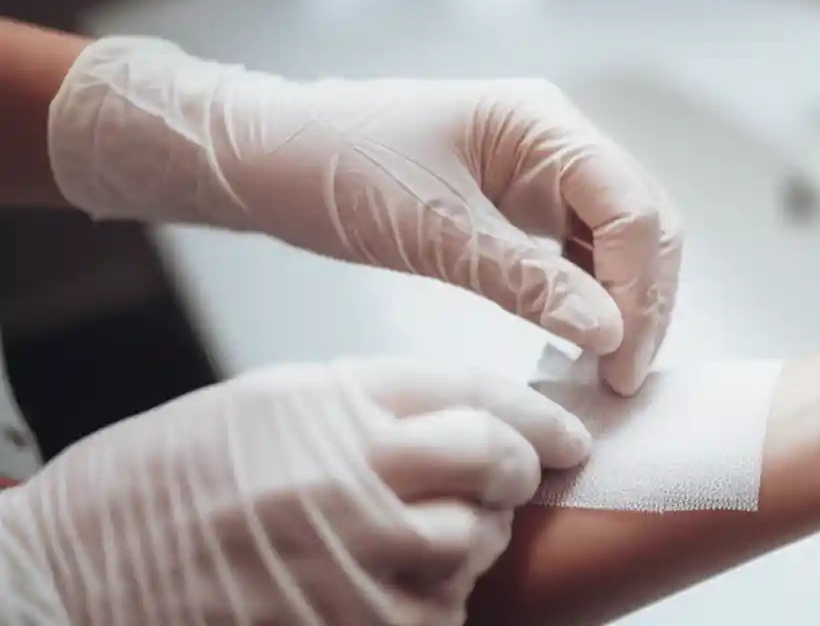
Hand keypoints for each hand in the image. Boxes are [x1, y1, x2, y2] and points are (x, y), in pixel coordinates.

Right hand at [0, 360, 591, 624]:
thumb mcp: (270, 405)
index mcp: (331, 403)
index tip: (566, 435)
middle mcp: (348, 474)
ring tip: (424, 535)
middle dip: (514, 472)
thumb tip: (467, 422)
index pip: (474, 395)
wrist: (75, 574)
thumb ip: (372, 406)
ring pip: (472, 545)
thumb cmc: (169, 483)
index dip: (537, 416)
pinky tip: (394, 586)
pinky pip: (437, 616)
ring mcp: (349, 559)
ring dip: (471, 540)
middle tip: (509, 480)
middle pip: (491, 465)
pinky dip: (434, 601)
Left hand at [48, 38, 681, 393]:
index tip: (622, 363)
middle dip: (643, 299)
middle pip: (640, 220)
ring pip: (616, 239)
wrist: (264, 158)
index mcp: (541, 123)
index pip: (631, 206)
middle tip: (624, 377)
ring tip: (607, 368)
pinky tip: (578, 338)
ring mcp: (537, 169)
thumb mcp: (431, 232)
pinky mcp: (516, 201)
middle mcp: (554, 139)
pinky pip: (576, 250)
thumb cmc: (333, 171)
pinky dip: (587, 295)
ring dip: (622, 300)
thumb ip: (527, 281)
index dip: (640, 290)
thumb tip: (609, 334)